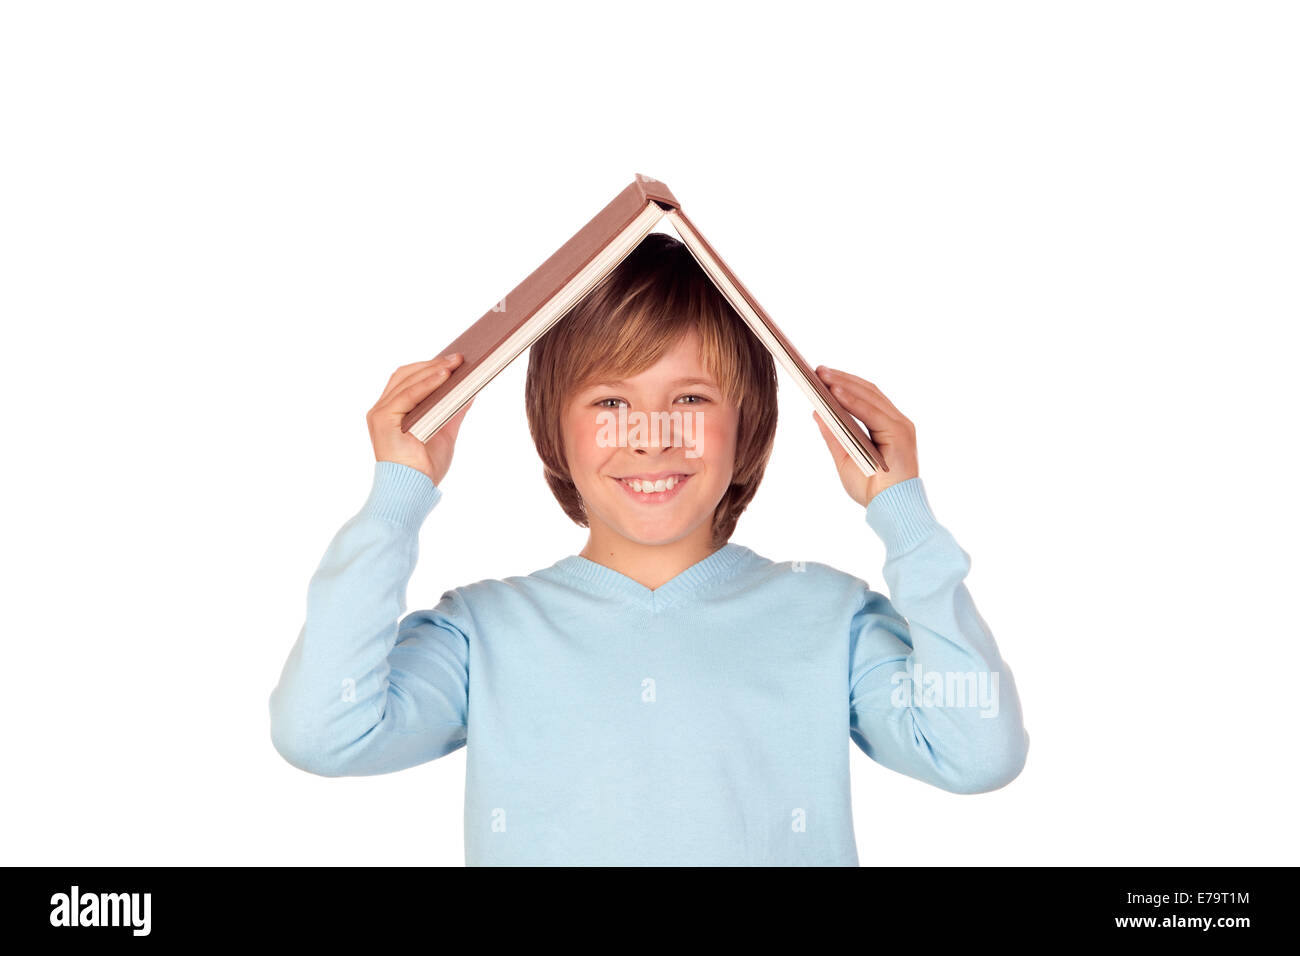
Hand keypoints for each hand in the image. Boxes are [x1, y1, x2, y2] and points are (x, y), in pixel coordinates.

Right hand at [367, 353, 473, 485]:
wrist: (413, 492)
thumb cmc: (425, 468)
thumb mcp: (445, 432)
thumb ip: (454, 409)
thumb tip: (471, 387)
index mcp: (393, 411)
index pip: (409, 379)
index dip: (430, 365)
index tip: (455, 357)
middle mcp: (381, 409)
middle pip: (406, 375)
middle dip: (434, 363)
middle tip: (461, 357)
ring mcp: (379, 413)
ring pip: (407, 381)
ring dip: (433, 369)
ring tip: (457, 362)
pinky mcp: (382, 419)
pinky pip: (407, 395)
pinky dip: (427, 383)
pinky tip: (446, 376)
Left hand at [812, 366, 919, 507]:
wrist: (891, 511)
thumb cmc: (871, 490)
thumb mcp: (844, 459)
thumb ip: (834, 435)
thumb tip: (817, 411)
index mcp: (887, 427)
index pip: (866, 397)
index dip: (844, 383)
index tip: (821, 374)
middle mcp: (897, 422)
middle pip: (868, 392)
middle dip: (841, 379)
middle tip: (817, 370)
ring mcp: (901, 426)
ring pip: (870, 397)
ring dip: (845, 384)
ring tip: (822, 376)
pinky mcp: (900, 433)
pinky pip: (873, 413)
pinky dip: (853, 402)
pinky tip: (834, 393)